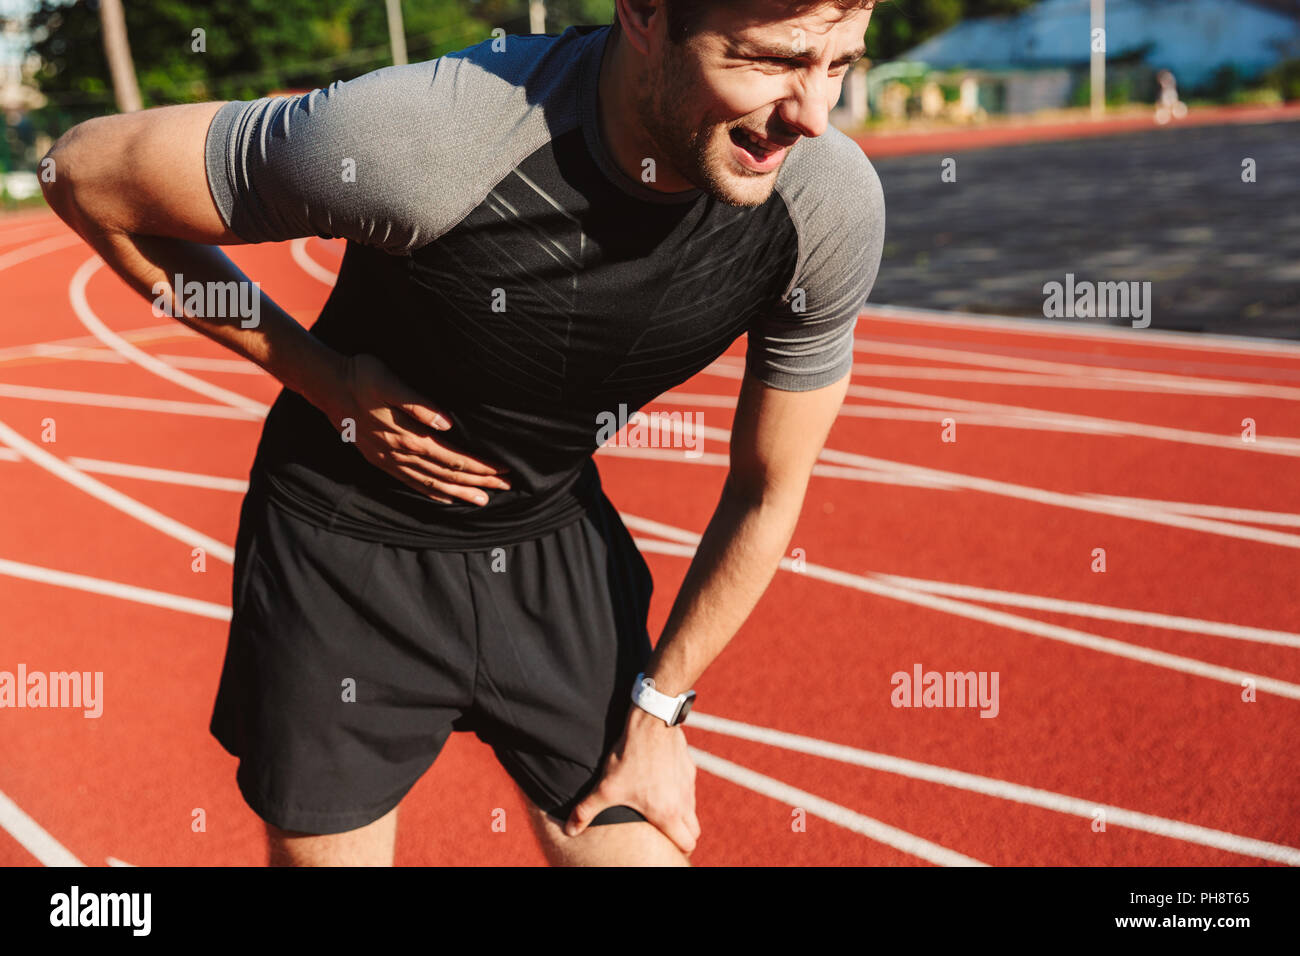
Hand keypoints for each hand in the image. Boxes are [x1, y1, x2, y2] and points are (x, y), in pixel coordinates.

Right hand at [316, 352, 511, 504]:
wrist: (328, 384)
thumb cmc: (363, 375)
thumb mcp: (390, 381)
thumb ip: (419, 404)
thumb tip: (447, 424)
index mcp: (408, 436)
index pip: (453, 457)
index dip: (480, 465)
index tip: (504, 468)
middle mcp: (400, 454)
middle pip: (448, 473)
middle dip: (478, 480)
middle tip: (506, 486)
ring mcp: (389, 460)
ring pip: (432, 483)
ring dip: (460, 491)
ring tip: (483, 499)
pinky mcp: (381, 460)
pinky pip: (411, 482)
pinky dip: (432, 492)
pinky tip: (446, 497)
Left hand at [565, 705, 699, 854]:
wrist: (651, 722)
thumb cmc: (630, 757)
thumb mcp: (606, 787)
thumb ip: (586, 811)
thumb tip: (570, 830)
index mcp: (668, 814)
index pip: (687, 844)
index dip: (679, 849)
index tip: (666, 847)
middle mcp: (684, 802)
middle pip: (694, 831)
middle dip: (682, 835)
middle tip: (665, 833)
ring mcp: (689, 784)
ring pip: (692, 809)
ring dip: (681, 813)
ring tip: (660, 808)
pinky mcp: (689, 767)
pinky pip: (689, 787)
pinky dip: (680, 791)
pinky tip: (661, 782)